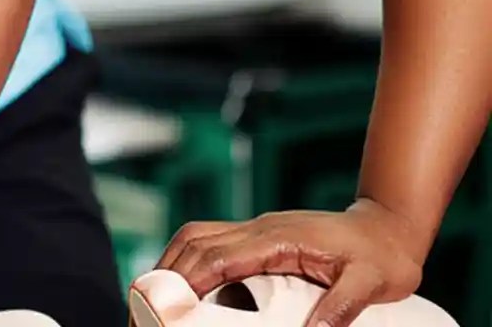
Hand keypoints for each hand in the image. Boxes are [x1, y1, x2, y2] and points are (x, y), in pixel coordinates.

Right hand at [156, 199, 426, 326]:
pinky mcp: (259, 235)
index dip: (184, 281)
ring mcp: (256, 229)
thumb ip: (340, 309)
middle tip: (147, 309)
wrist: (390, 227)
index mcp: (276, 239)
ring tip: (154, 295)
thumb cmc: (382, 256)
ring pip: (196, 236)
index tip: (163, 306)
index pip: (215, 258)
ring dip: (170, 261)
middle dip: (165, 274)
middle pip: (194, 244)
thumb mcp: (370, 285)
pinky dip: (188, 257)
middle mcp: (258, 229)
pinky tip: (186, 280)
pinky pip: (211, 239)